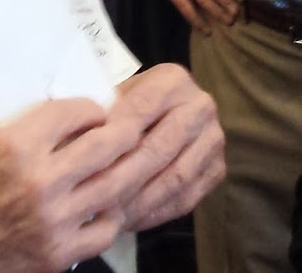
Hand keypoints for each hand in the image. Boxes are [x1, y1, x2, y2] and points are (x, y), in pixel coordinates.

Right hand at [0, 97, 141, 272]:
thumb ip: (24, 134)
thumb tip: (63, 125)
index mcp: (17, 146)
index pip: (73, 113)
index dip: (91, 108)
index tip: (96, 111)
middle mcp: (40, 181)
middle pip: (106, 146)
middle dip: (124, 131)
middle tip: (129, 128)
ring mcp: (52, 221)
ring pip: (113, 186)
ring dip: (125, 170)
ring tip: (126, 162)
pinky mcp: (56, 255)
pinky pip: (104, 231)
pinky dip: (110, 216)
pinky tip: (104, 207)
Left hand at [97, 63, 225, 231]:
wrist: (155, 120)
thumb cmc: (122, 111)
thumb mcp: (109, 101)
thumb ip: (101, 116)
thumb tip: (86, 143)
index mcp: (173, 80)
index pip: (141, 110)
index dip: (113, 137)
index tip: (84, 161)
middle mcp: (201, 105)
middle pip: (161, 147)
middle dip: (126, 177)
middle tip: (95, 199)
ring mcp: (213, 139)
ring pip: (175, 178)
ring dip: (140, 202)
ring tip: (109, 217)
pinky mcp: (217, 170)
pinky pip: (186, 199)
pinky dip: (155, 214)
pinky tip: (129, 222)